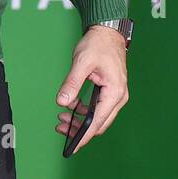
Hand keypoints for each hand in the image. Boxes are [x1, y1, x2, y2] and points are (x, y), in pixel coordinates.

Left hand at [54, 25, 128, 152]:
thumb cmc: (98, 45)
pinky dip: (83, 111)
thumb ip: (72, 83)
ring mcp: (115, 95)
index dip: (84, 135)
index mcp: (114, 93)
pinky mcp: (109, 91)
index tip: (72, 145)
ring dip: (80, 120)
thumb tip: (62, 101)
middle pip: (99, 123)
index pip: (98, 121)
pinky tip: (70, 107)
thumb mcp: (81, 63)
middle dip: (79, 129)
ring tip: (61, 119)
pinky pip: (97, 108)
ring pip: (98, 117)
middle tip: (59, 128)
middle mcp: (118, 97)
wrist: (107, 33)